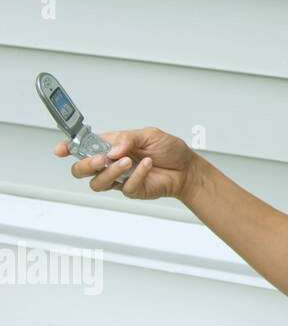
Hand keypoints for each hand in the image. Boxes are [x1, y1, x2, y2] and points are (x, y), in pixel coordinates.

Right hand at [54, 126, 197, 200]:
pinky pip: (125, 187)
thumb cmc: (168, 150)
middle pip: (81, 170)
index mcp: (111, 146)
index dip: (68, 148)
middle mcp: (111, 163)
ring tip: (127, 161)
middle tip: (100, 159)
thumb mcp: (149, 135)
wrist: (187, 168)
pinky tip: (148, 165)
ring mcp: (119, 178)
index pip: (83, 147)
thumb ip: (127, 139)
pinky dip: (136, 175)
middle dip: (84, 165)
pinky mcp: (131, 190)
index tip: (61, 149)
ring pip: (97, 182)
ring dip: (110, 172)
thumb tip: (112, 149)